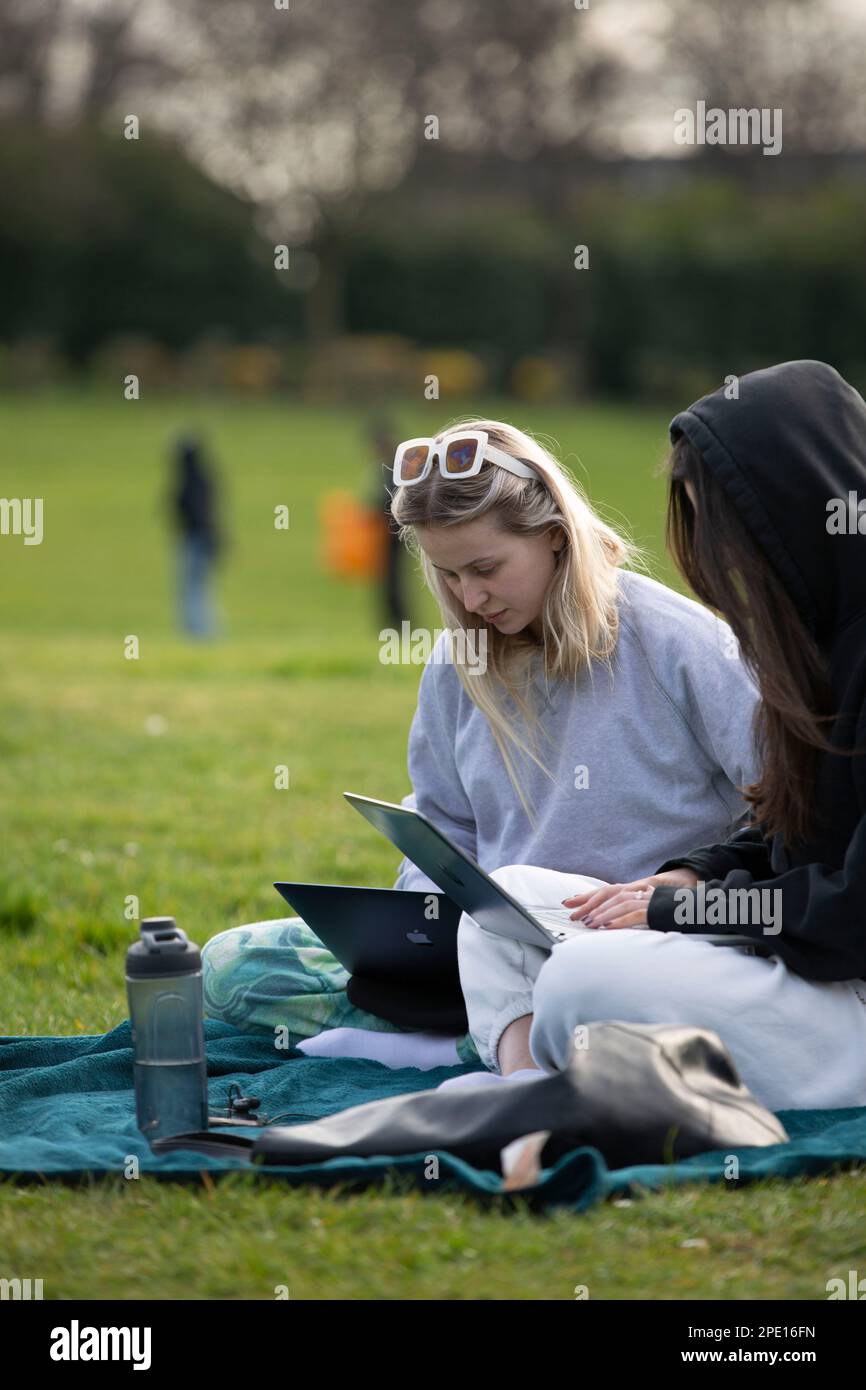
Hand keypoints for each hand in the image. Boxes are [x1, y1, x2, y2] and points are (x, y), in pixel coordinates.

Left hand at [561, 869, 699, 929]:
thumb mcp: (654, 908)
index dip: (589, 895)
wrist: (704, 904)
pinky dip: (620, 920)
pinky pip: (635, 913)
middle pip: (610, 894)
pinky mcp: (658, 908)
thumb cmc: (679, 910)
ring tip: (590, 924)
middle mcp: (642, 891)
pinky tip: (609, 928)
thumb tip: (615, 924)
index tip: (571, 902)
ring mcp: (650, 898)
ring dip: (603, 914)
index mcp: (639, 890)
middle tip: (574, 915)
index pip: (609, 890)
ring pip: (620, 903)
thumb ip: (636, 912)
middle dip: (590, 904)